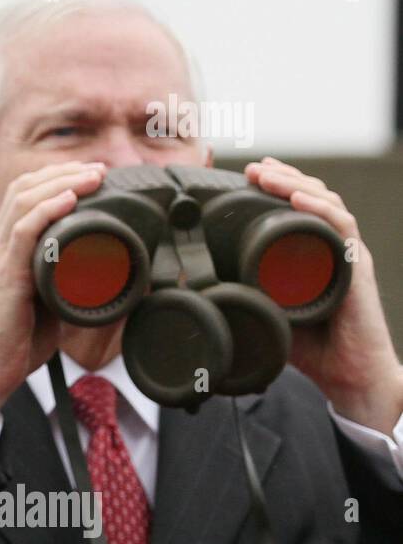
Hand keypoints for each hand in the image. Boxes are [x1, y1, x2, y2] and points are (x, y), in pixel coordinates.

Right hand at [0, 161, 107, 424]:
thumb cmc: (12, 343)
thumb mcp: (44, 304)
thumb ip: (64, 284)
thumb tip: (104, 277)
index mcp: (2, 249)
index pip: (22, 197)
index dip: (55, 179)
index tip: (89, 176)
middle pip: (23, 189)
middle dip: (63, 173)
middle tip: (99, 171)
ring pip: (24, 201)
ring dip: (62, 183)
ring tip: (93, 177)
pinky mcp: (4, 274)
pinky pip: (24, 231)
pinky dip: (48, 210)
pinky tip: (70, 200)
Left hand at [245, 157, 402, 433]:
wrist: (348, 375)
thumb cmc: (310, 346)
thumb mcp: (263, 314)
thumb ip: (235, 298)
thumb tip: (188, 287)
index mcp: (311, 253)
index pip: (296, 208)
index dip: (275, 186)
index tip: (246, 174)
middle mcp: (331, 247)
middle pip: (310, 198)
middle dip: (282, 177)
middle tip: (253, 167)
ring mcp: (345, 254)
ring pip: (325, 204)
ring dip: (295, 184)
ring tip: (268, 174)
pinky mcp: (356, 268)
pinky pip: (341, 229)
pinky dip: (319, 210)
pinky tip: (299, 198)